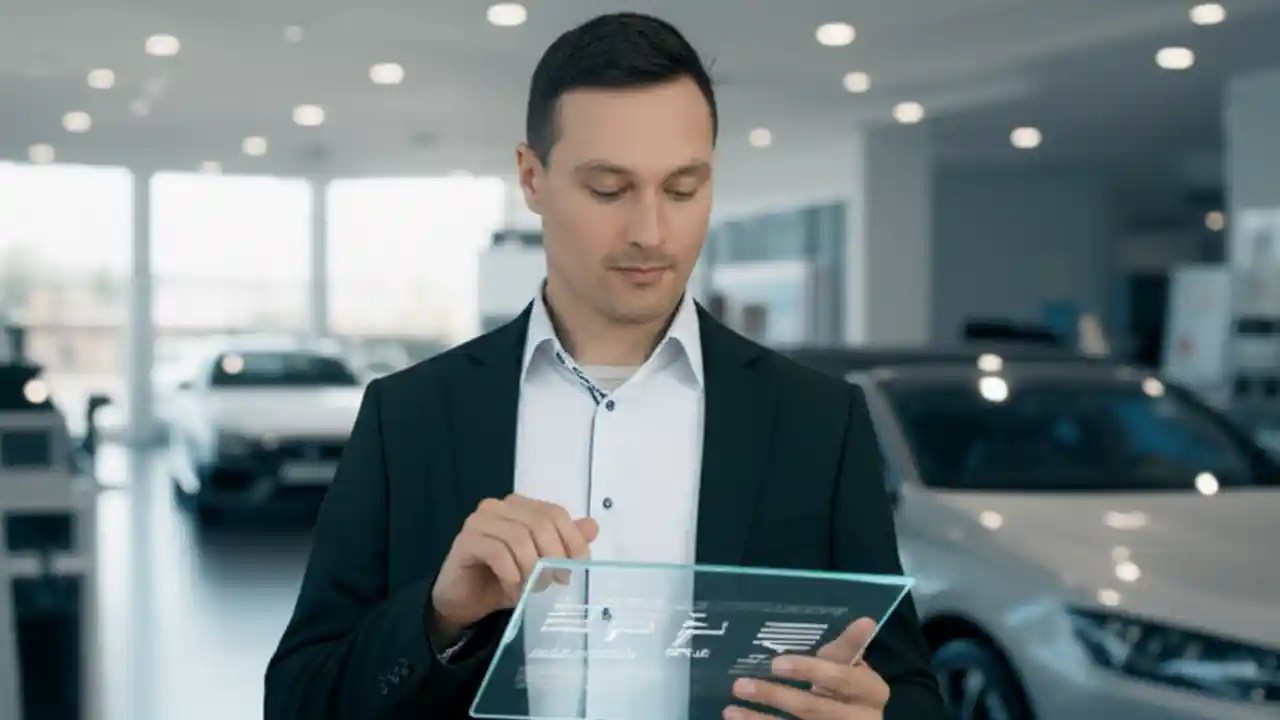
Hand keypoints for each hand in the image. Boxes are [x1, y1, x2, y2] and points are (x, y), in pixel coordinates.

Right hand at [429, 494, 597, 645]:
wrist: (464, 602)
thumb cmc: (503, 580)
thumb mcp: (540, 565)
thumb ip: (563, 544)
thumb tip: (593, 526)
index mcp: (520, 507)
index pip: (555, 513)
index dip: (572, 539)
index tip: (578, 566)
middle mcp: (499, 507)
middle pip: (540, 524)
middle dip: (553, 557)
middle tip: (554, 582)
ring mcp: (480, 521)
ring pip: (519, 538)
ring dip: (531, 570)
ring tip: (533, 590)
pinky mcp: (466, 540)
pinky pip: (497, 553)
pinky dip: (511, 575)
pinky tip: (513, 591)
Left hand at [725, 617, 889, 719]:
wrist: (855, 718)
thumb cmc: (849, 687)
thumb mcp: (850, 666)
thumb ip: (849, 647)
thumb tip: (865, 621)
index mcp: (872, 692)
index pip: (841, 679)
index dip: (809, 670)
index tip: (776, 663)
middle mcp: (862, 719)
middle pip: (814, 709)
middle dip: (776, 696)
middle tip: (740, 684)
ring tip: (730, 709)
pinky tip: (739, 719)